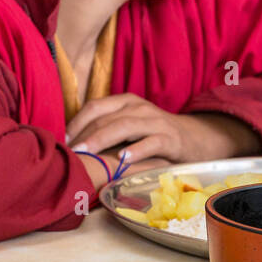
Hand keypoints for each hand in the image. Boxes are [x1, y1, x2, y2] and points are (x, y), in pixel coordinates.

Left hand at [67, 94, 257, 163]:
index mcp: (126, 102)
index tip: (64, 141)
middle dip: (86, 134)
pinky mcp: (171, 139)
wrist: (197, 139)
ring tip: (88, 153)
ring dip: (104, 140)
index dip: (77, 122)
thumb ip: (107, 129)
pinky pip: (151, 142)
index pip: (95, 106)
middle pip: (107, 117)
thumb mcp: (130, 126)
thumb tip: (73, 144)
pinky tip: (123, 160)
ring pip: (126, 126)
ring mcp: (156, 121)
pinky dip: (136, 150)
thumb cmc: (153, 135)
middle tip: (71, 151)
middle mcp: (139, 107)